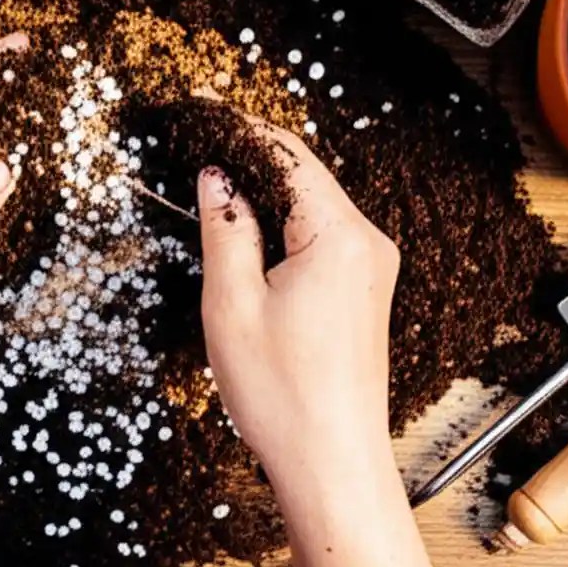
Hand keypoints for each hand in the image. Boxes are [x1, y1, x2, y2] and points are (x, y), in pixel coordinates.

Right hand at [197, 120, 429, 566]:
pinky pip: (321, 234)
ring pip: (311, 203)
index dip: (238, 125)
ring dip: (264, 188)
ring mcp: (371, 267)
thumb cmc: (283, 394)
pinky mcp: (364, 290)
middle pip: (303, 173)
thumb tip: (215, 176)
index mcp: (339, 236)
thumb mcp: (232, 302)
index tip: (200, 103)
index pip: (286, 155)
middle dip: (249, 153)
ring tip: (212, 177)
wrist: (332, 462)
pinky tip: (246, 225)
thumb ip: (225, 227)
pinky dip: (282, 220)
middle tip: (196, 136)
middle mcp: (367, 243)